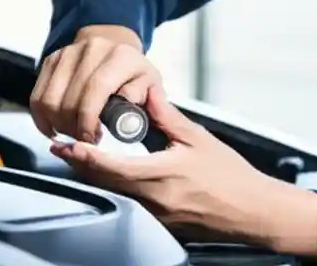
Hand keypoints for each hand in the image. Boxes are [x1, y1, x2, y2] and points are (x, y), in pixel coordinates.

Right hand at [29, 25, 160, 142]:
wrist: (114, 44)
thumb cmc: (133, 72)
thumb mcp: (152, 85)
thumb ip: (153, 104)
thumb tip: (132, 123)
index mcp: (120, 57)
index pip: (96, 90)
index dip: (89, 120)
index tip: (92, 139)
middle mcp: (92, 50)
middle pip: (69, 100)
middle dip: (73, 128)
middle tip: (84, 139)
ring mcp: (68, 53)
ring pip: (48, 100)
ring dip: (57, 124)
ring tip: (72, 132)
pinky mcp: (51, 59)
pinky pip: (37, 96)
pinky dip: (42, 118)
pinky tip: (55, 127)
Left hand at [49, 85, 316, 259]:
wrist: (252, 211)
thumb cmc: (231, 178)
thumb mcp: (198, 139)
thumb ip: (167, 116)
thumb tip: (148, 92)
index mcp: (160, 175)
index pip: (109, 166)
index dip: (82, 154)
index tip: (64, 142)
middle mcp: (153, 200)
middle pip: (104, 182)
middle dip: (82, 164)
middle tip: (65, 146)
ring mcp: (156, 216)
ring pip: (115, 194)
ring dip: (99, 175)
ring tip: (86, 156)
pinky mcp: (161, 224)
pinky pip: (131, 203)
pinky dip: (119, 187)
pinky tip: (117, 175)